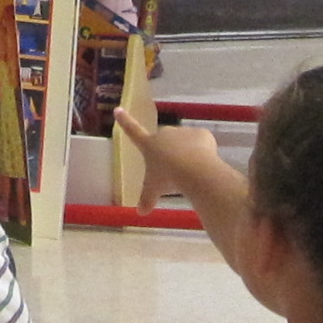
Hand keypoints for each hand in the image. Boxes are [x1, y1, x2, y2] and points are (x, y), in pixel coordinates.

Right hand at [114, 113, 235, 205]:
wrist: (192, 168)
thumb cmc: (167, 178)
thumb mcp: (153, 190)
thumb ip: (146, 200)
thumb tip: (141, 213)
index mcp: (149, 145)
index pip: (133, 131)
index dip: (125, 122)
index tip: (118, 109)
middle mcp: (164, 134)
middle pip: (166, 142)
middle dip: (170, 153)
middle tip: (175, 171)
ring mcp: (183, 132)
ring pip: (185, 144)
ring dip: (187, 153)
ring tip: (191, 171)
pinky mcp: (201, 133)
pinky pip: (202, 143)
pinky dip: (204, 152)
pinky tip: (205, 164)